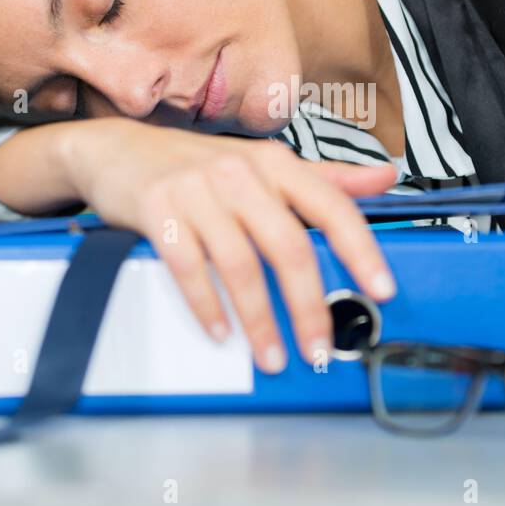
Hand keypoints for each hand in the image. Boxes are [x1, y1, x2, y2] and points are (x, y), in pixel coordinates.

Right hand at [62, 119, 398, 372]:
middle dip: (308, 305)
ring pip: (240, 265)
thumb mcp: (264, 163)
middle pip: (288, 246)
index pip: (331, 206)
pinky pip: (189, 268)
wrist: (118, 150)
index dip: (361, 249)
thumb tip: (385, 177)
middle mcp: (240, 173)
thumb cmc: (198, 164)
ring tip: (271, 355)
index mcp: (275, 163)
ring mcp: (197, 191)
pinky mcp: (158, 210)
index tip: (381, 289)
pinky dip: (207, 306)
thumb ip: (326, 178)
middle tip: (319, 347)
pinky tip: (221, 332)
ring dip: (259, 320)